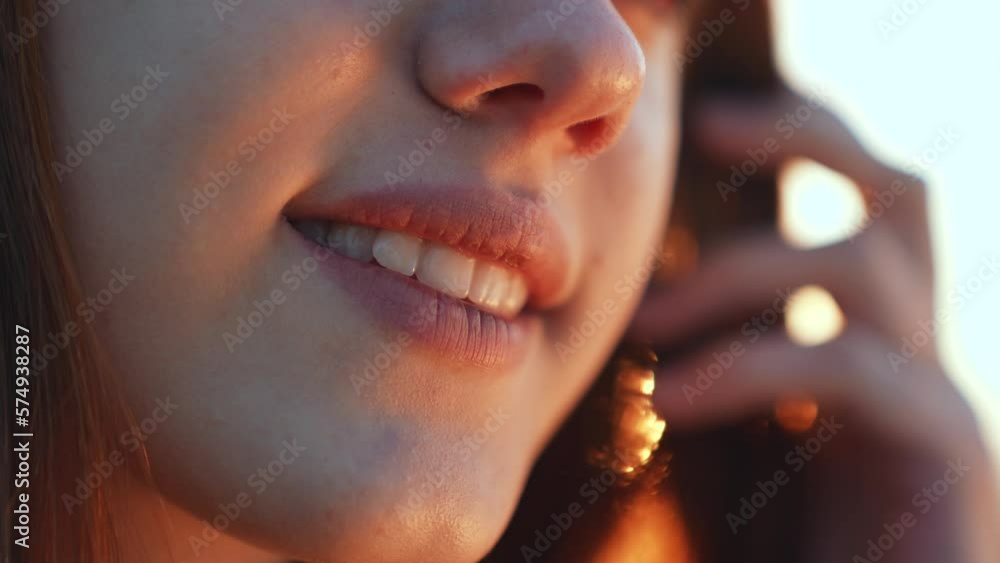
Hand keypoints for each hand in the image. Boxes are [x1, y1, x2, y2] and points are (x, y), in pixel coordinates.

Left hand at [631, 89, 999, 562]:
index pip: (858, 206)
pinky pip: (852, 367)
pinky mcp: (941, 454)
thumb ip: (706, 376)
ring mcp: (932, 396)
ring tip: (644, 326)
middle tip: (705, 122)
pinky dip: (752, 365)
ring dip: (741, 270)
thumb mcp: (739, 450)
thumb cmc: (786, 547)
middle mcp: (909, 353)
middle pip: (898, 193)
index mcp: (863, 343)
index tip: (701, 125)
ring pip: (866, 263)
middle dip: (807, 135)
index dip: (797, 140)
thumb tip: (620, 318)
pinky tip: (672, 399)